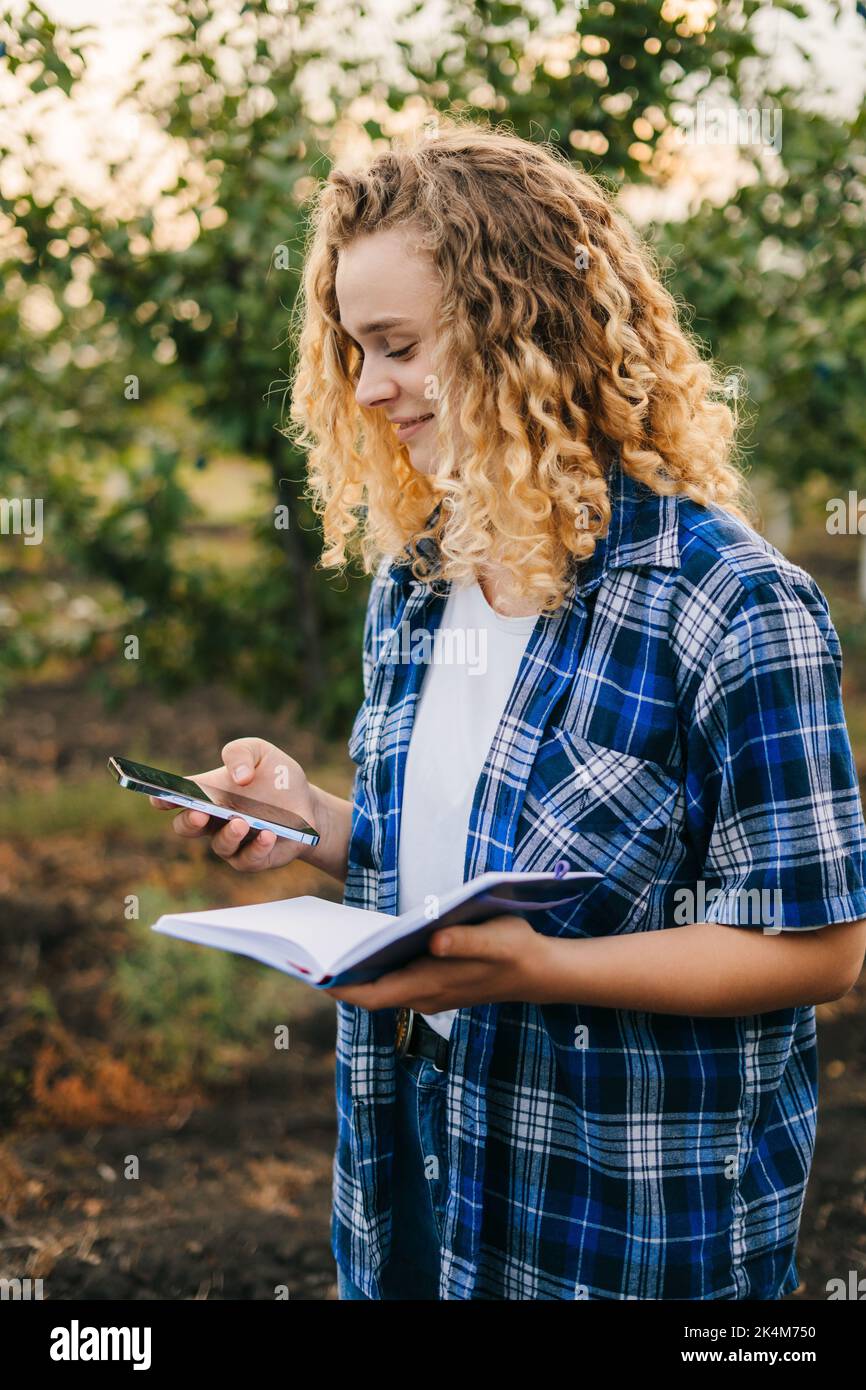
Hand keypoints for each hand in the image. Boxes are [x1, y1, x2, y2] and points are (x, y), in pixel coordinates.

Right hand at [149, 737, 320, 871]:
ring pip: (219, 845)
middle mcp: (213, 819)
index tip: (158, 795)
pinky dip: (257, 848)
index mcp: (207, 792)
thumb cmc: (277, 778)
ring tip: (241, 822)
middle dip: (189, 821)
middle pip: (186, 827)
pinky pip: (248, 859)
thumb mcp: (262, 752)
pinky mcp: (252, 858)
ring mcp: (231, 841)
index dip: (162, 797)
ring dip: (228, 834)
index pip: (176, 796)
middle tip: (199, 812)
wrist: (308, 805)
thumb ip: (241, 752)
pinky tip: (268, 835)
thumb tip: (238, 776)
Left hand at [324, 915, 555, 1011]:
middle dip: (338, 978)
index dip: (340, 988)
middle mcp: (424, 995)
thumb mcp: (495, 938)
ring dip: (355, 972)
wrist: (539, 972)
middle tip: (307, 952)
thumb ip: (465, 940)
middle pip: (369, 994)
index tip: (312, 973)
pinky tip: (366, 944)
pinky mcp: (435, 985)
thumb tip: (434, 939)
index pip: (372, 996)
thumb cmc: (516, 950)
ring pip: (381, 989)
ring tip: (328, 944)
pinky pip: (395, 982)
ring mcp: (429, 993)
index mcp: (430, 984)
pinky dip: (375, 968)